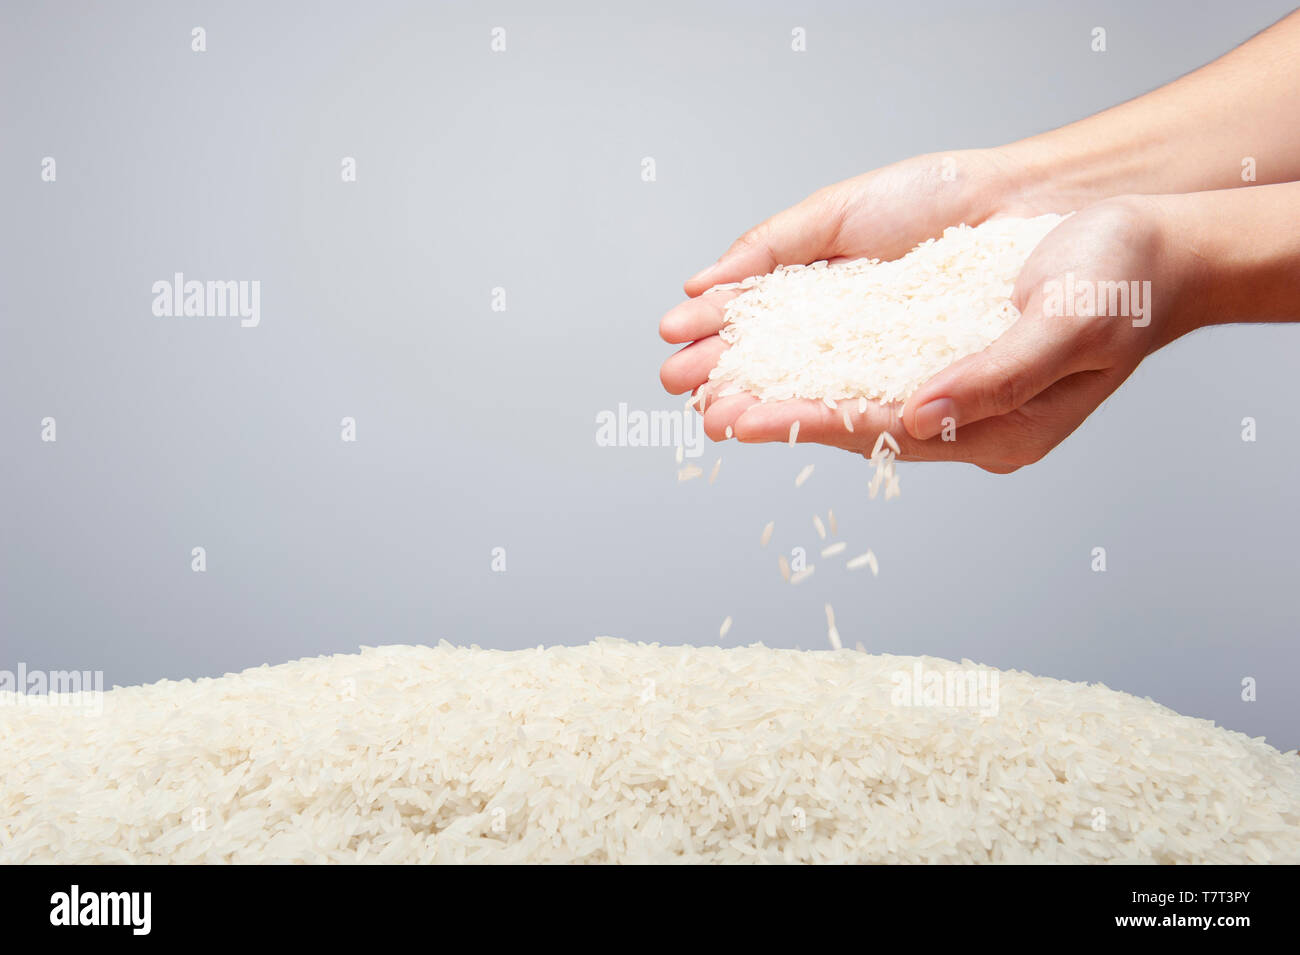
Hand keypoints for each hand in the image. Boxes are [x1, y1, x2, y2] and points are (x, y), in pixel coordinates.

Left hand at [665, 194, 1180, 472]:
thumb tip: (917, 412)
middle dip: (773, 409)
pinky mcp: (937, 341)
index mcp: (996, 430)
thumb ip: (996, 375)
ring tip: (710, 377)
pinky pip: (862, 348)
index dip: (803, 423)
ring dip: (780, 377)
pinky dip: (811, 342)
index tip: (738, 420)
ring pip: (845, 383)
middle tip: (701, 408)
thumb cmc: (1125, 281)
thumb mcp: (1069, 322)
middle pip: (848, 416)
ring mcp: (946, 378)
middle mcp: (960, 412)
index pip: (878, 431)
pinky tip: (766, 335)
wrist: (1154, 244)